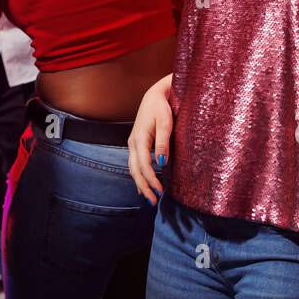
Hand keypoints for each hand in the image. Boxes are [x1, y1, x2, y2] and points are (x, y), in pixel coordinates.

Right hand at [128, 75, 172, 204]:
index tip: (161, 191)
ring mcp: (132, 143)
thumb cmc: (161, 108)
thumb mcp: (165, 122)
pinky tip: (144, 184)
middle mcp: (133, 143)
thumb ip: (163, 142)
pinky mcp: (136, 144)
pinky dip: (139, 176)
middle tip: (154, 202)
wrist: (154, 96)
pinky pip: (135, 164)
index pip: (143, 165)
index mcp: (139, 138)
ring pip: (133, 168)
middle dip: (143, 187)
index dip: (151, 180)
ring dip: (140, 183)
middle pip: (135, 170)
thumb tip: (162, 162)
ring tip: (149, 197)